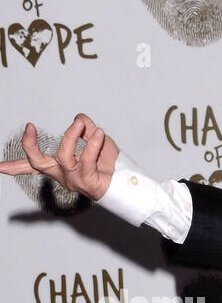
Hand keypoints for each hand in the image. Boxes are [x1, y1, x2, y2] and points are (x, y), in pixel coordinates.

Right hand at [0, 114, 118, 199]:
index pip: (31, 165)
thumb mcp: (93, 138)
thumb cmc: (107, 162)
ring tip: (82, 125)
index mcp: (58, 165)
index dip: (13, 166)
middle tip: (29, 128)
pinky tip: (99, 134)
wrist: (126, 181)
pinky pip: (86, 159)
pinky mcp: (87, 182)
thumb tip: (79, 120)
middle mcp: (62, 173)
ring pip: (63, 156)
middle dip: (29, 145)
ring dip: (71, 136)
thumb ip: (84, 127)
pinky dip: (92, 143)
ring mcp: (73, 179)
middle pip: (38, 162)